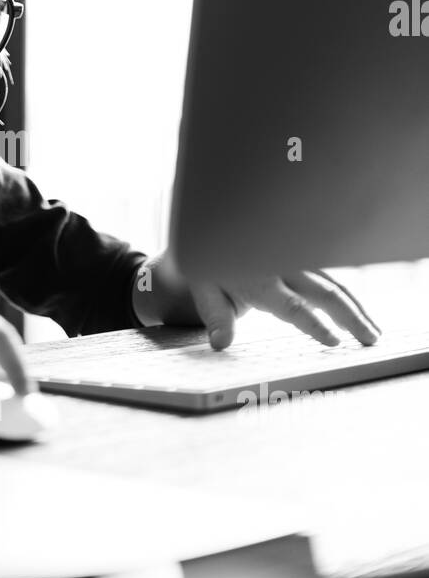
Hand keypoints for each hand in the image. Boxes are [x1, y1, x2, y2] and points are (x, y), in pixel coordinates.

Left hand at [133, 248, 381, 349]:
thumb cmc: (204, 267)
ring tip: (373, 332)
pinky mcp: (299, 260)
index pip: (293, 306)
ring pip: (332, 284)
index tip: (335, 341)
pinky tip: (360, 314)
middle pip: (325, 292)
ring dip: (355, 308)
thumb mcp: (204, 290)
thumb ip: (216, 318)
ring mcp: (294, 262)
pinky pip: (327, 277)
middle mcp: (282, 268)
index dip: (315, 324)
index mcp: (259, 279)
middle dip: (351, 316)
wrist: (206, 233)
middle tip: (371, 340)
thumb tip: (220, 344)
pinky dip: (346, 296)